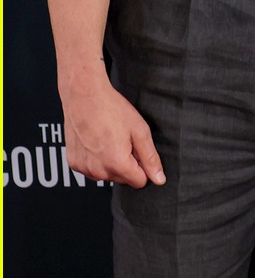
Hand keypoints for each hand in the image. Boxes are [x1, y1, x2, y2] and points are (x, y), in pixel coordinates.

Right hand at [61, 70, 165, 187]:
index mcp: (117, 163)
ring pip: (107, 175)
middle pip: (123, 179)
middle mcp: (98, 171)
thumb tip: (159, 179)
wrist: (84, 96)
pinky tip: (97, 141)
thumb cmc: (112, 109)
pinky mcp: (73, 163)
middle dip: (128, 164)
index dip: (143, 166)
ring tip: (110, 139)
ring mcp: (83, 168)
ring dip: (111, 163)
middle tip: (124, 140)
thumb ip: (150, 158)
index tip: (139, 150)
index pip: (139, 182)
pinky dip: (96, 160)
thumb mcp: (140, 130)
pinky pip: (91, 169)